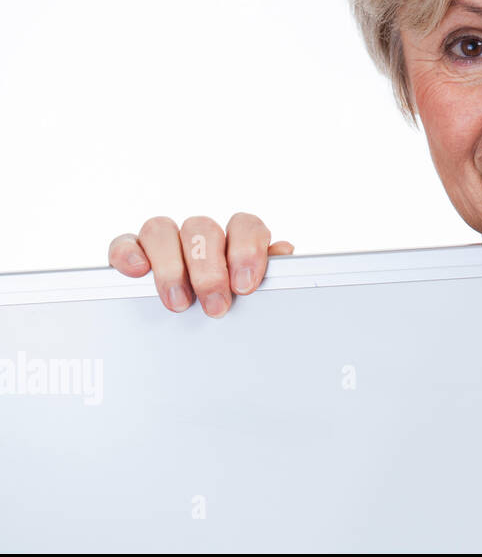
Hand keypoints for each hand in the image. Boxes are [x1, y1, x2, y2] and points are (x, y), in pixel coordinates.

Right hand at [107, 213, 293, 316]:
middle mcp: (200, 235)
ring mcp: (164, 241)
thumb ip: (270, 273)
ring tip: (179, 302)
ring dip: (171, 267)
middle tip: (215, 306)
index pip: (245, 225)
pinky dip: (128, 254)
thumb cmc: (231, 306)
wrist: (198, 332)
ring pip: (161, 229)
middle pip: (201, 228)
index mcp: (235, 239)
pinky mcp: (131, 253)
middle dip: (209, 270)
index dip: (246, 251)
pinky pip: (124, 242)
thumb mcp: (255, 295)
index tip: (246, 285)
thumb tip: (283, 252)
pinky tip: (139, 272)